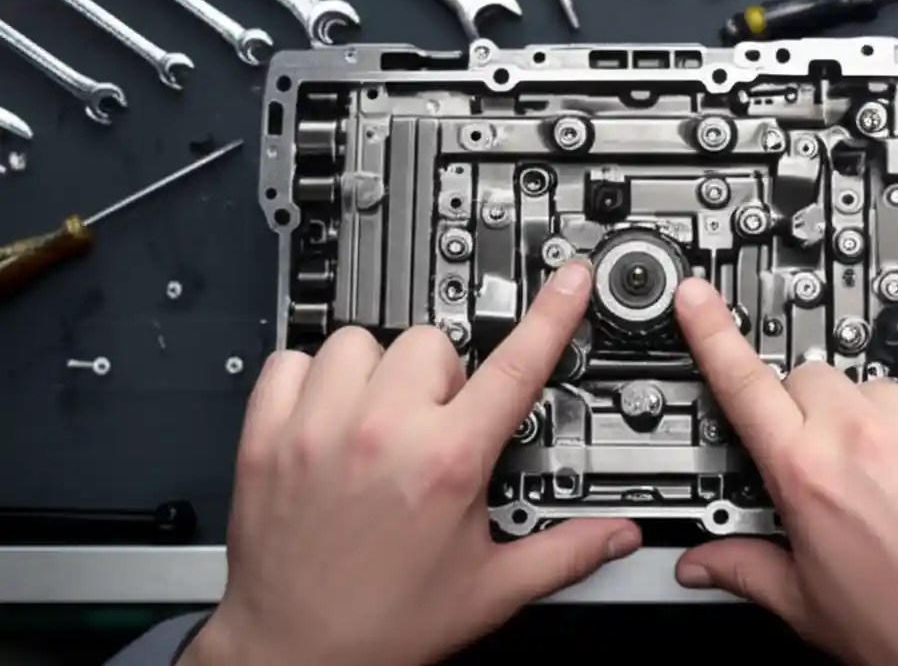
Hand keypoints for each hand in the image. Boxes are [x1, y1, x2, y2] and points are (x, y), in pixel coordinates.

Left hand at [181, 261, 640, 665]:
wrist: (294, 655)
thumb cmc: (384, 625)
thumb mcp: (491, 591)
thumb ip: (565, 553)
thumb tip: (618, 536)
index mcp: (447, 463)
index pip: (516, 367)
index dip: (552, 315)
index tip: (567, 281)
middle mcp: (382, 433)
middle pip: (433, 342)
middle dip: (447, 377)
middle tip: (440, 424)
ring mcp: (318, 428)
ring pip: (362, 341)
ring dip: (380, 370)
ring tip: (383, 416)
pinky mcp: (267, 436)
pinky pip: (291, 360)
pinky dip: (312, 376)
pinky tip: (328, 414)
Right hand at [671, 278, 897, 665]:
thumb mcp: (805, 603)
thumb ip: (743, 568)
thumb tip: (698, 564)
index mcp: (804, 475)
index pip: (742, 385)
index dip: (713, 334)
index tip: (698, 298)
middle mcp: (859, 438)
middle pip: (812, 378)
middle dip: (812, 409)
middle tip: (834, 460)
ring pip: (878, 384)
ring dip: (879, 417)